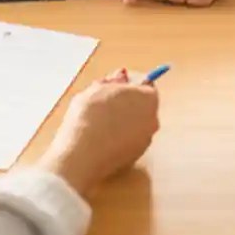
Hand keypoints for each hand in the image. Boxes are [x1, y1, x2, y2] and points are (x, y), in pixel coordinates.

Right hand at [37, 69, 159, 196]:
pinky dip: (118, 135)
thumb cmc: (89, 115)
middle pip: (141, 104)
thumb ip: (113, 81)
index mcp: (148, 99)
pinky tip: (99, 135)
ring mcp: (145, 141)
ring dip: (121, 118)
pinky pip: (128, 139)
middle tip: (102, 99)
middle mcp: (152, 120)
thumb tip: (122, 76)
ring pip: (134, 123)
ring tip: (97, 119)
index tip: (114, 82)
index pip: (145, 84)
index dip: (129, 81)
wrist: (82, 155)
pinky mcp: (134, 157)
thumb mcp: (97, 88)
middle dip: (126, 100)